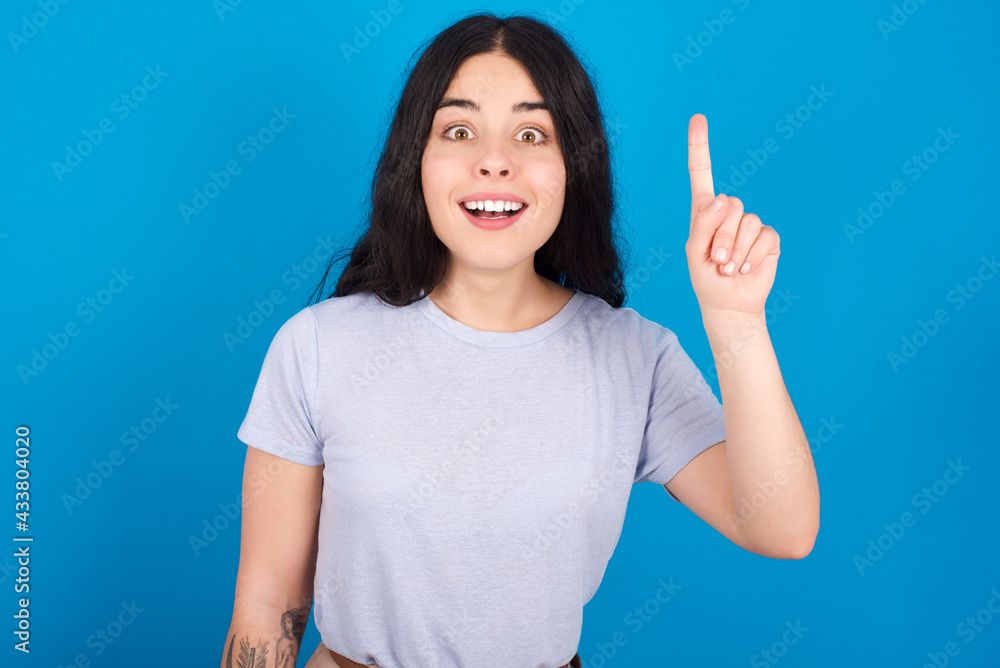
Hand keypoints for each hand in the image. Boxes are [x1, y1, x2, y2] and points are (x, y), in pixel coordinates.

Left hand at [686, 114, 779, 318]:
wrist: (729, 304)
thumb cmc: (706, 279)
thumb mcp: (695, 252)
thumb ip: (704, 222)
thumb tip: (724, 197)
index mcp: (704, 212)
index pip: (701, 175)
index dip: (699, 147)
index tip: (698, 118)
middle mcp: (728, 213)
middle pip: (729, 205)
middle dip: (721, 237)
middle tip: (717, 261)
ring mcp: (750, 225)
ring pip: (746, 221)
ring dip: (735, 250)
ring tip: (729, 268)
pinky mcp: (768, 238)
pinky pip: (763, 237)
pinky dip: (751, 257)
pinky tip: (744, 269)